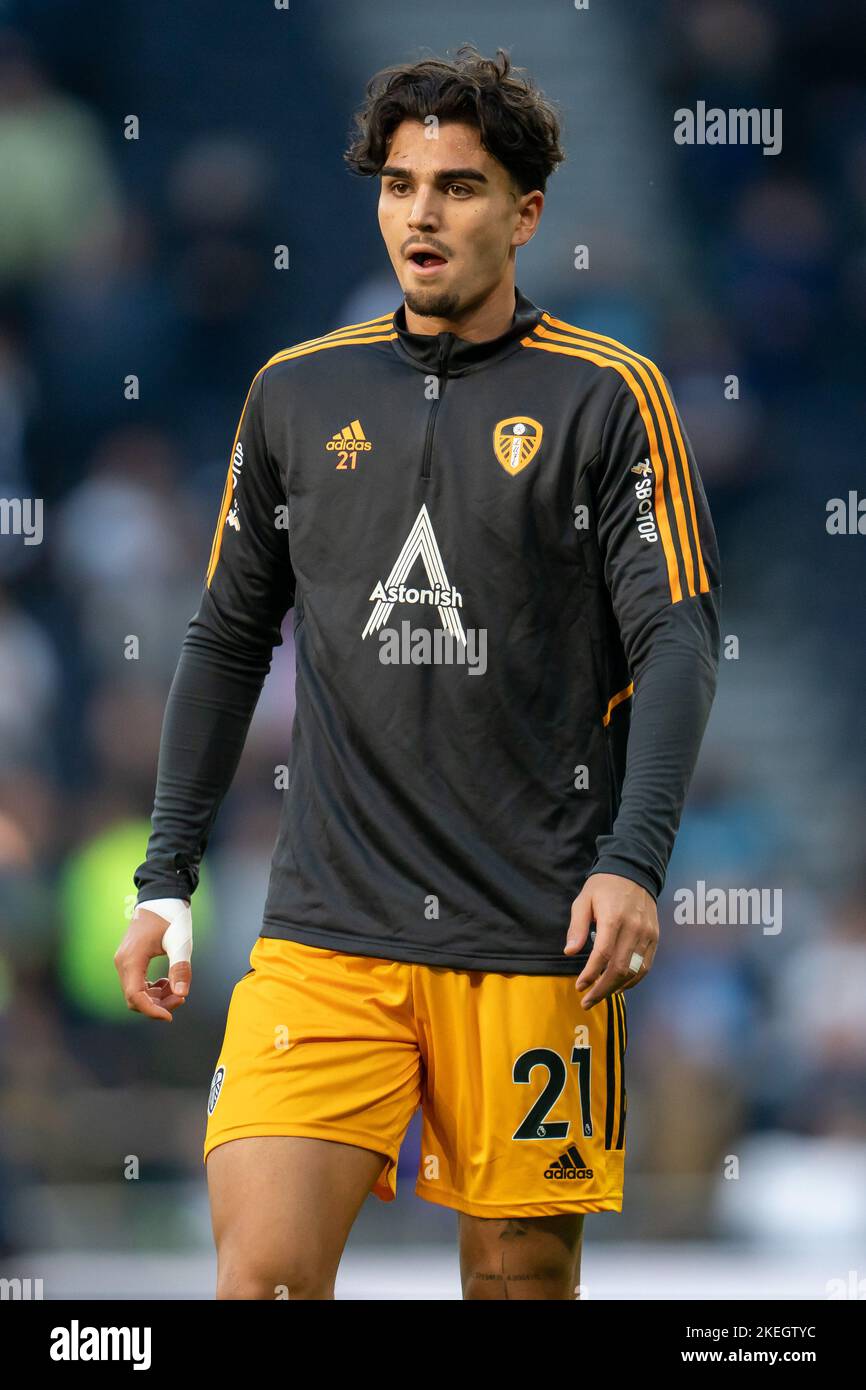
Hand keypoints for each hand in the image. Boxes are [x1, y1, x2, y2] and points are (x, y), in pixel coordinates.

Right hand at [114, 899, 192, 1021]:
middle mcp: (122, 962)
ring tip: (177, 988)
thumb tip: (182, 994)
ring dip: (156, 997)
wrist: (161, 897)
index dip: (152, 1011)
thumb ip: (180, 968)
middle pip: (134, 998)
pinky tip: (167, 982)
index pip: (135, 996)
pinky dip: (152, 989)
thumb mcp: (180, 941)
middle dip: (158, 1004)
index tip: (170, 1017)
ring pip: (135, 992)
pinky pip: (136, 983)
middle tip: (181, 997)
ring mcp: (124, 961)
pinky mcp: (129, 960)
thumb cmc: (171, 916)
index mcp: (131, 959)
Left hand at [564, 873, 657, 1008]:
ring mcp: (647, 934)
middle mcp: (634, 928)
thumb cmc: (604, 886)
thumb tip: (570, 953)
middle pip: (620, 968)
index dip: (591, 974)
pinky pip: (646, 966)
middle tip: (587, 1001)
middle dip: (602, 989)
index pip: (603, 954)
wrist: (634, 871)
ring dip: (616, 988)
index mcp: (614, 918)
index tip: (579, 986)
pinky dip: (632, 980)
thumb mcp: (583, 900)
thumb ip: (577, 927)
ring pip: (634, 971)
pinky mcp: (655, 938)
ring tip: (600, 995)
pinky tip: (618, 986)